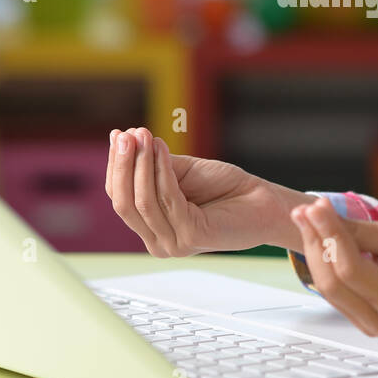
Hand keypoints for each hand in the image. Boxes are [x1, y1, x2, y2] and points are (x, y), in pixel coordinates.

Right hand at [105, 127, 274, 255]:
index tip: (118, 134)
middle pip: (124, 203)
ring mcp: (173, 243)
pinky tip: (160, 147)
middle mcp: (157, 241)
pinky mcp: (191, 238)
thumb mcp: (180, 171)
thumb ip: (152, 164)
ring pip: (143, 201)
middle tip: (125, 135)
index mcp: (151, 227)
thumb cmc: (223, 187)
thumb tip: (122, 138)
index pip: (120, 197)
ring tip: (142, 136)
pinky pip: (168, 199)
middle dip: (122, 165)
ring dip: (140, 164)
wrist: (262, 201)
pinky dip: (161, 171)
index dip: (116, 166)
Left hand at [290, 198, 377, 337]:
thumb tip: (317, 216)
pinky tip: (318, 235)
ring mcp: (369, 324)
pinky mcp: (359, 316)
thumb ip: (357, 231)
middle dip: (316, 242)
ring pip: (328, 286)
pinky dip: (324, 260)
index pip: (350, 270)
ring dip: (315, 249)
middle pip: (333, 282)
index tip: (317, 206)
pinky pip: (333, 288)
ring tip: (308, 216)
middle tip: (307, 209)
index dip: (329, 236)